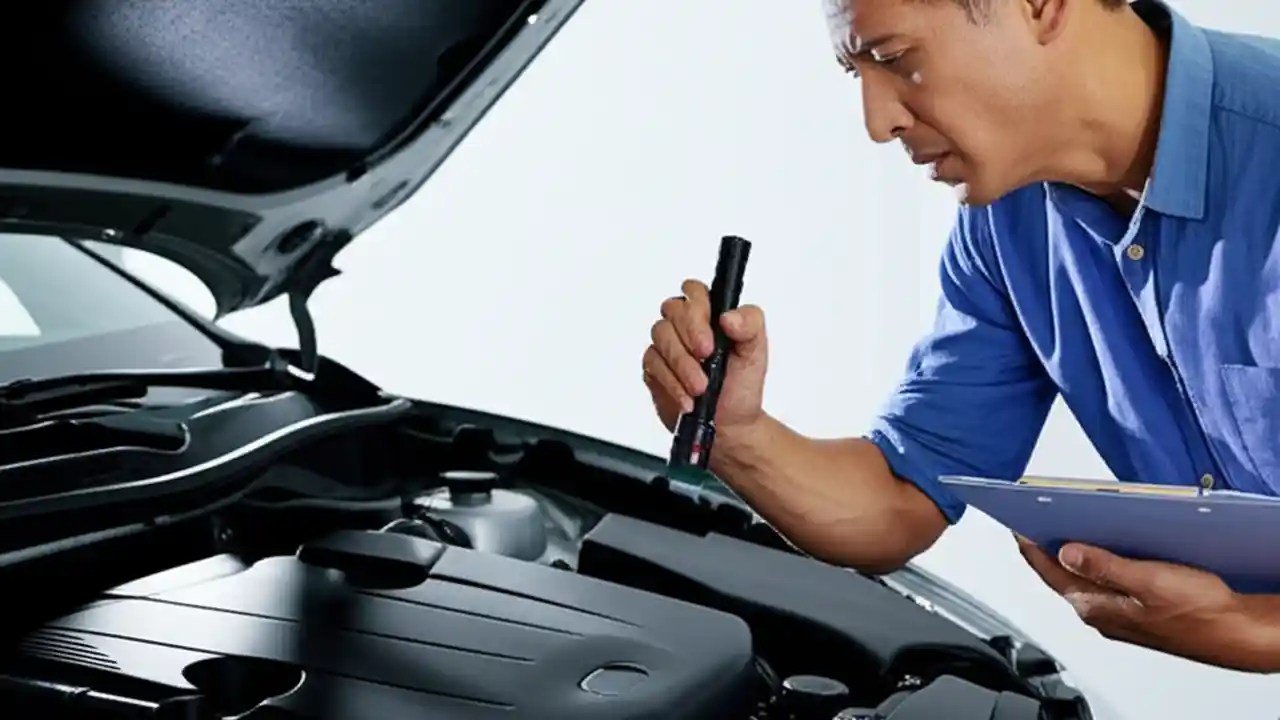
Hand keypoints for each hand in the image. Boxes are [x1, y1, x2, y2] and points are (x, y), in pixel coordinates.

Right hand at [643, 279, 767, 432]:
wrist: (729, 425)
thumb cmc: (741, 385)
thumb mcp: (756, 353)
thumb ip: (750, 325)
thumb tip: (729, 316)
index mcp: (711, 313)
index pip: (694, 292)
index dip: (697, 312)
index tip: (710, 341)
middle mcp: (685, 325)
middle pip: (672, 312)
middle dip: (689, 340)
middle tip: (706, 360)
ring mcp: (667, 345)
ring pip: (660, 338)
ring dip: (681, 365)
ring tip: (700, 388)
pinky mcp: (655, 367)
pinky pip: (653, 365)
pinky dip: (672, 383)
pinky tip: (687, 398)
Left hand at [1017, 536, 1279, 671]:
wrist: (1235, 633)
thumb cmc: (1199, 612)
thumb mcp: (1147, 581)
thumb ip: (1104, 567)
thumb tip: (1066, 552)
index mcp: (1095, 607)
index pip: (1049, 573)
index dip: (1030, 547)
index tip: (1016, 524)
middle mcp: (1101, 614)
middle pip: (1061, 576)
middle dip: (1047, 548)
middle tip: (1034, 520)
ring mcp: (1117, 615)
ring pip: (1083, 580)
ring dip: (1073, 555)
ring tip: (1064, 527)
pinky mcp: (1134, 612)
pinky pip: (1104, 583)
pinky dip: (1097, 564)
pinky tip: (1105, 549)